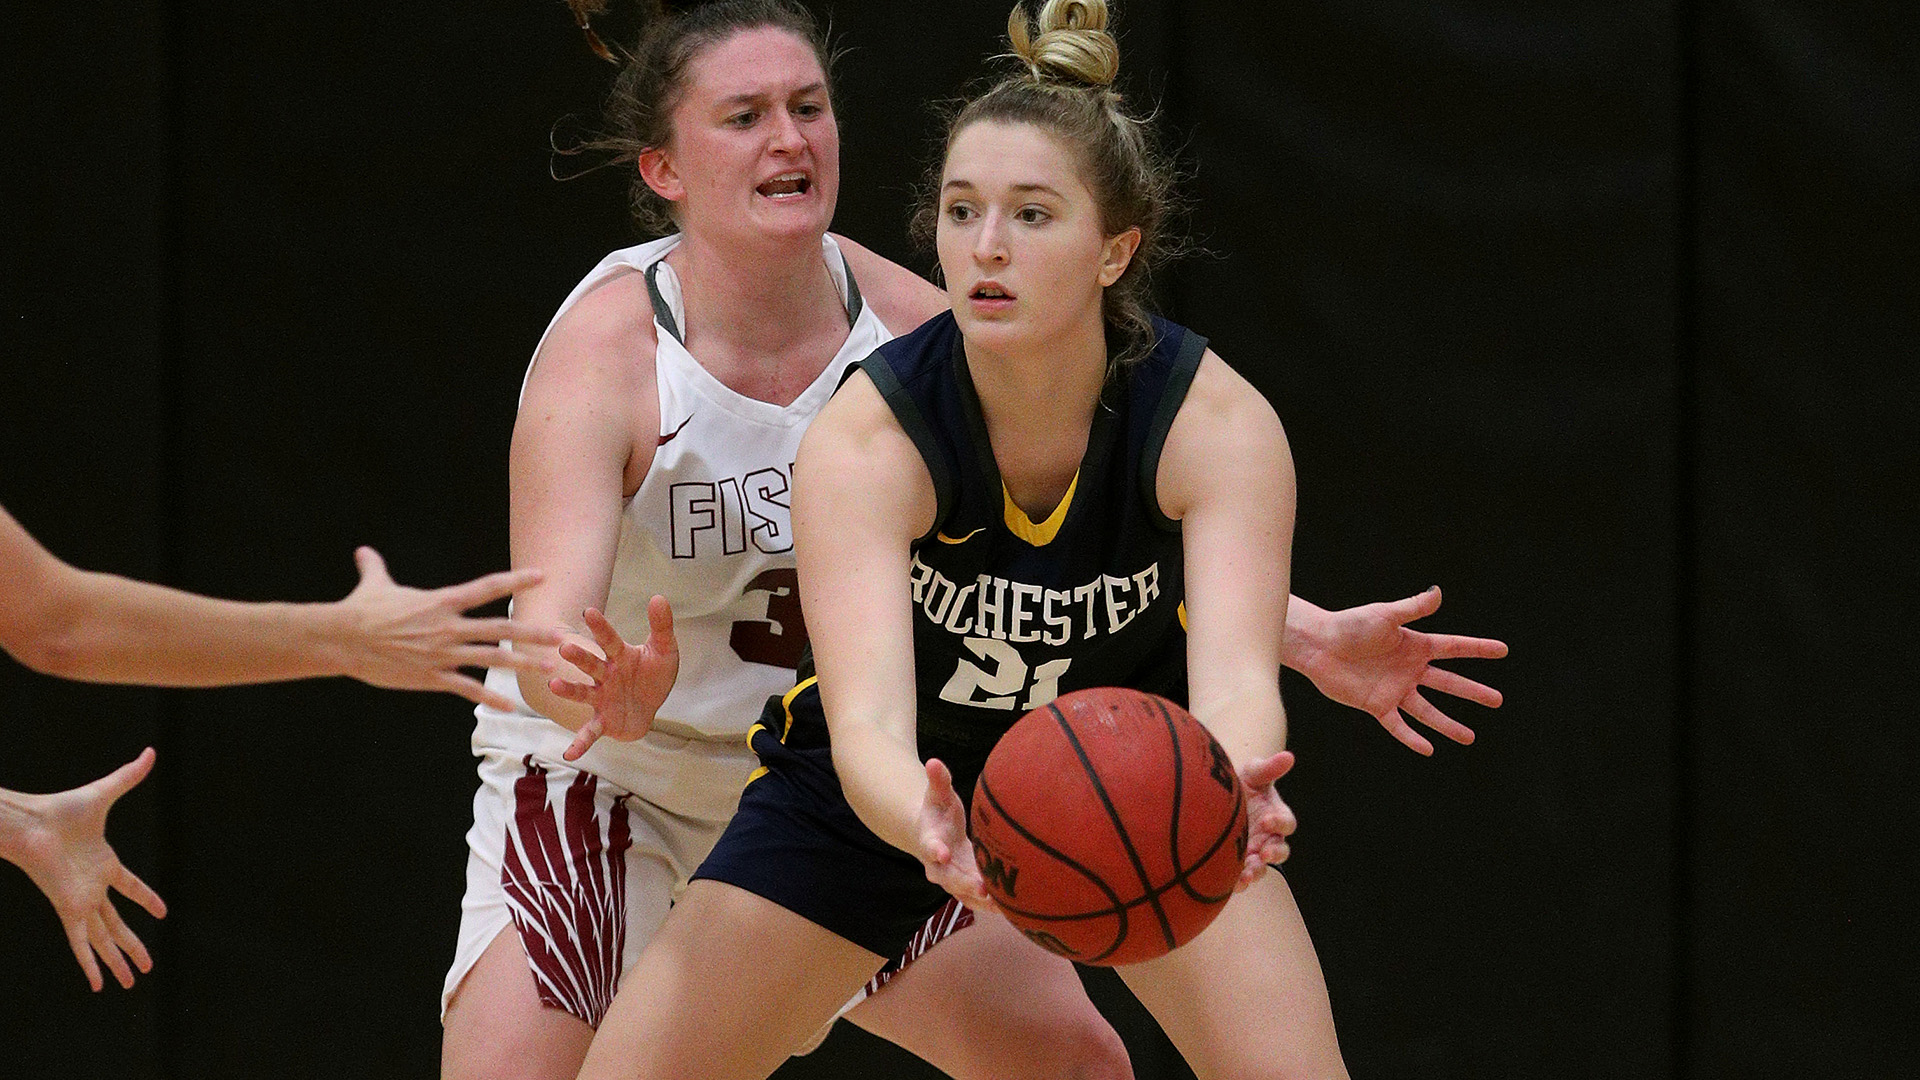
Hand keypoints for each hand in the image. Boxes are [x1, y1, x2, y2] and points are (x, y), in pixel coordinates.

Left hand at [5, 749, 167, 990]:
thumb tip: (151, 751)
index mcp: (103, 863)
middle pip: (118, 924)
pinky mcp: (69, 908)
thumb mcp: (104, 793)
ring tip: (130, 983)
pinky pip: (82, 942)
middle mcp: (93, 887)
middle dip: (133, 946)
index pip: (130, 886)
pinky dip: (90, 963)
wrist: (28, 824)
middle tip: (147, 967)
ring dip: (118, 961)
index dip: (146, 898)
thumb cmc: (61, 809)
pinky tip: (100, 984)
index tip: (162, 911)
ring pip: (104, 938)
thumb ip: (129, 775)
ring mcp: (81, 900)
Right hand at [335, 547, 562, 710]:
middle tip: (561, 634)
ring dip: (522, 664)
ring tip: (548, 668)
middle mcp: (448, 627)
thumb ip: (375, 567)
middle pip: (499, 628)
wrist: (342, 640)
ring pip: (491, 659)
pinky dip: (490, 697)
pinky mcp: (431, 677)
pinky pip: (467, 689)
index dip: (515, 579)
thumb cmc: (360, 611)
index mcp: (441, 602)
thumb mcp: (374, 585)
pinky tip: (512, 706)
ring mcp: (442, 654)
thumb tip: (362, 551)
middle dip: (532, 632)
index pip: (486, 587)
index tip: (542, 574)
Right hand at [550, 597, 678, 760]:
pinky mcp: (603, 720)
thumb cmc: (652, 675)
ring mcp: (601, 698)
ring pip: (583, 693)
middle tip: (564, 647)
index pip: (610, 640)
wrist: (650, 707)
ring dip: (569, 691)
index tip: (589, 611)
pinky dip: (580, 743)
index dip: (601, 627)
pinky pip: (590, 732)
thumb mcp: (664, 651)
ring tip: (552, 684)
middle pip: (591, 665)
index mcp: (619, 657)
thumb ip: (661, 626)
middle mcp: (605, 676)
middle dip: (579, 657)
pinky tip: (568, 755)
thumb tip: (659, 597)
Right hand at [917, 759, 996, 913]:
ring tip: (1003, 904)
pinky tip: (1013, 907)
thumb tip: (933, 762)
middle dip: (964, 883)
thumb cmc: (937, 811)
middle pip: (949, 878)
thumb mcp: (937, 794)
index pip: (930, 847)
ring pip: (964, 894)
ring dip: (982, 900)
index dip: (935, 850)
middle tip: (982, 888)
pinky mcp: (966, 886)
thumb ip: (937, 781)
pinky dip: (993, 904)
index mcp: (930, 841)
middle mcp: (939, 865)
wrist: (931, 834)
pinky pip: (978, 899)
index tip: (943, 852)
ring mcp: (952, 879)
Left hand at [1236, 750, 1297, 888]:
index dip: (1280, 823)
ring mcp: (1253, 851)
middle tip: (1262, 853)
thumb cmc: (1240, 782)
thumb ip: (1268, 768)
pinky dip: (1238, 882)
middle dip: (1273, 853)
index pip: (1286, 823)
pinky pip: (1241, 876)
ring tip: (1245, 875)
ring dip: (1256, 871)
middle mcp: (1268, 837)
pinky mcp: (1237, 862)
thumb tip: (1288, 756)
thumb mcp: (1252, 772)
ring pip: (1261, 867)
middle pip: (1279, 851)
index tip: (1268, 820)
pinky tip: (1229, 884)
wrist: (1214, 797)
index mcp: (1276, 816)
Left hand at [1294, 586, 1506, 754]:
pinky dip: (1412, 738)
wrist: (1319, 645)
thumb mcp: (1385, 615)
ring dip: (1448, 724)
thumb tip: (1439, 593)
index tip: (1503, 650)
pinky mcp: (1376, 704)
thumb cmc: (1349, 625)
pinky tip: (1428, 749)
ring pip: (1428, 711)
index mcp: (1414, 645)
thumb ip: (1412, 608)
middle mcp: (1409, 668)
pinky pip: (1398, 725)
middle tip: (1498, 701)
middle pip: (1448, 683)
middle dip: (1473, 692)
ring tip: (1470, 738)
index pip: (1454, 648)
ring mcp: (1394, 688)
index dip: (1478, 649)